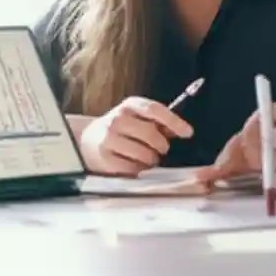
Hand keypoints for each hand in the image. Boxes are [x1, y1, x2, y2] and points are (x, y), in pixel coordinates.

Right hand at [79, 97, 193, 175]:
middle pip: (152, 135)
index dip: (174, 121)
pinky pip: (133, 169)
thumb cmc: (120, 129)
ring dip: (151, 160)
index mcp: (129, 105)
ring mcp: (109, 139)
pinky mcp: (105, 158)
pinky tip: (132, 164)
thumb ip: (158, 122)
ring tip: (144, 157)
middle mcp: (117, 119)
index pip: (155, 109)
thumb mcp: (136, 118)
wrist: (87, 139)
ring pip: (145, 155)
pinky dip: (138, 170)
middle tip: (159, 149)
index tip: (188, 133)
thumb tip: (182, 130)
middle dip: (161, 146)